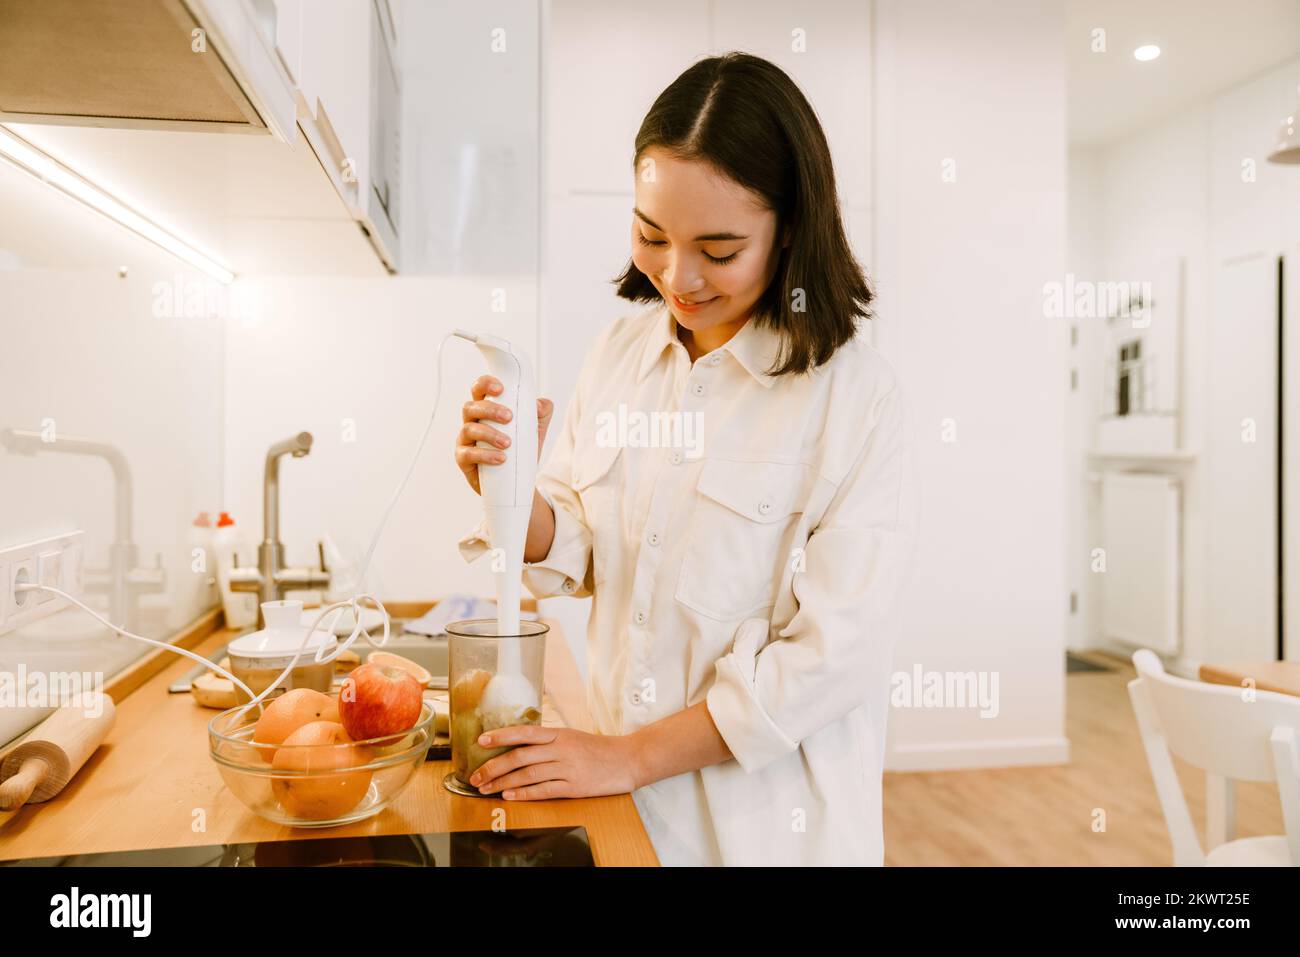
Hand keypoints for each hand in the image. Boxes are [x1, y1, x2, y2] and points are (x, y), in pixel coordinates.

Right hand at [455, 375, 553, 494]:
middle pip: (470, 407)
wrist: (517, 480)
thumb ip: (541, 412)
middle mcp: (472, 421)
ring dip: (489, 434)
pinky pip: (467, 454)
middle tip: (509, 417)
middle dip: (489, 410)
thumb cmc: (521, 448)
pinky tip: (501, 458)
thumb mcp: (536, 428)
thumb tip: (539, 405)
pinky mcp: (463, 459)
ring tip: (508, 443)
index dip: (485, 384)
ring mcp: (465, 440)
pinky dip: (485, 455)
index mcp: (486, 409)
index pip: (479, 389)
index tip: (500, 389)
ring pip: (468, 429)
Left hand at [468, 726, 643, 799]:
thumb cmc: (599, 749)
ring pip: (527, 775)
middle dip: (493, 767)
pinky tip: (509, 795)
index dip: (501, 736)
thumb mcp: (573, 737)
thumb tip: (520, 746)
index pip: (524, 732)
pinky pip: (543, 790)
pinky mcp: (574, 787)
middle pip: (520, 756)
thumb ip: (549, 741)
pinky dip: (524, 793)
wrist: (628, 760)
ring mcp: (567, 768)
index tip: (481, 741)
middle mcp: (561, 749)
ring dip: (503, 782)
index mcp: (559, 734)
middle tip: (476, 776)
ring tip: (486, 788)